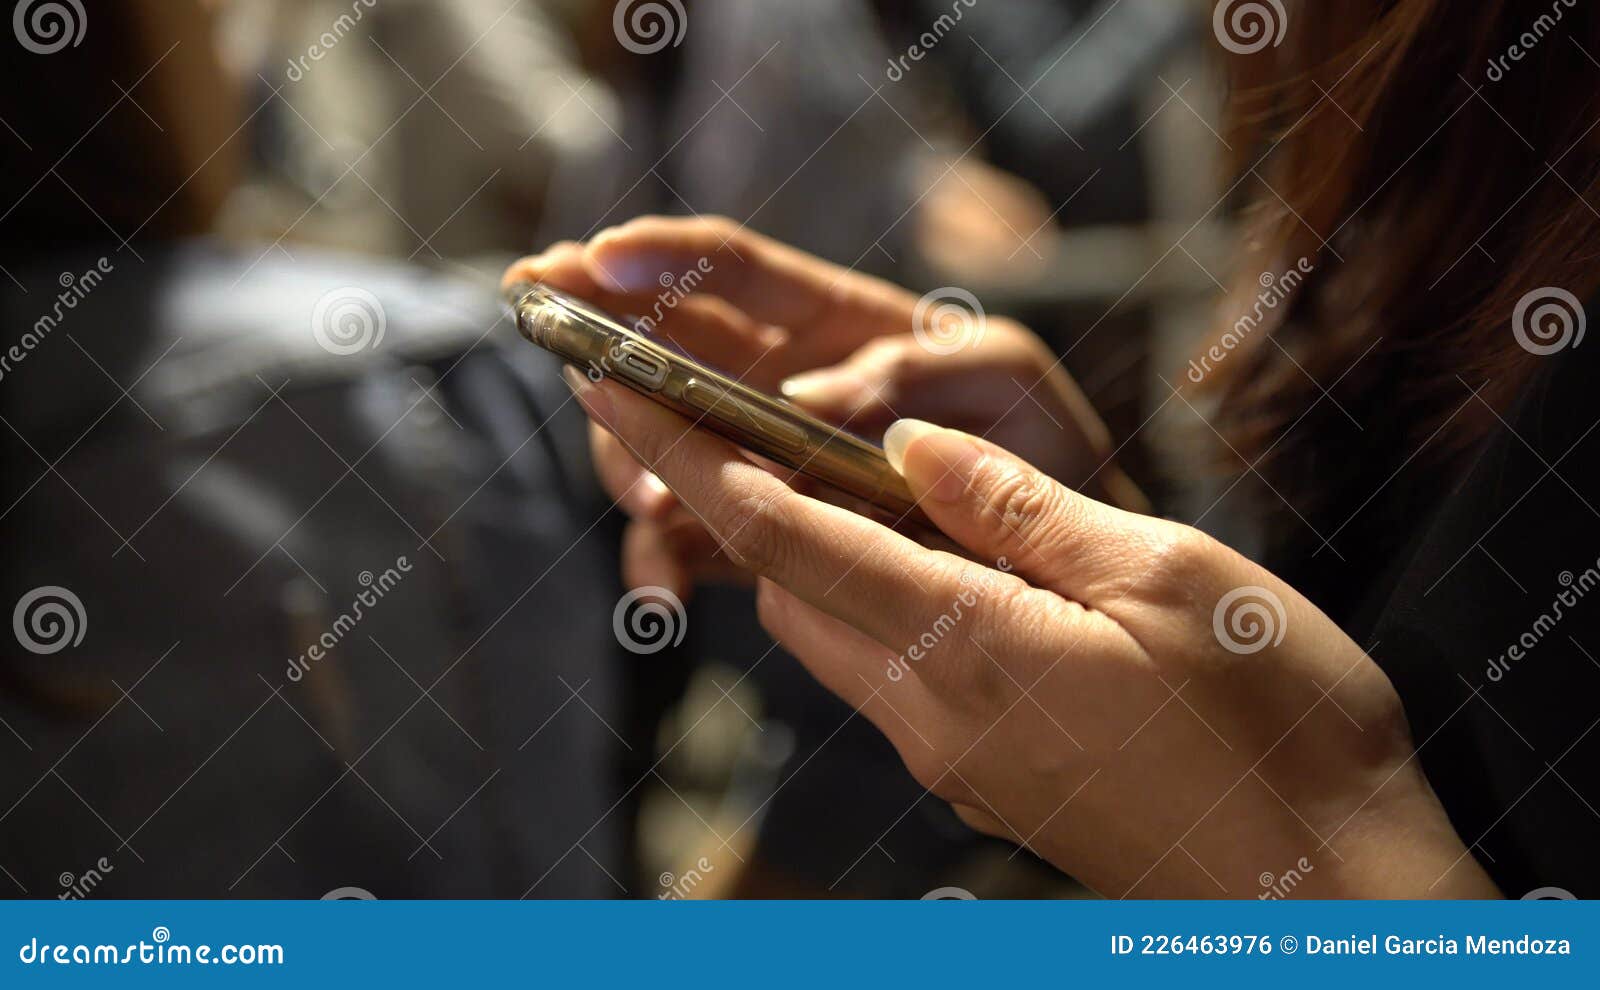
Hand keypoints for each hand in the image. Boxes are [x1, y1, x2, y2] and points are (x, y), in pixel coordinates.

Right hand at [501, 216, 1138, 600]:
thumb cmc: (1038, 444)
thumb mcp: (1002, 380)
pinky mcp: (761, 530)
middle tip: (565, 354)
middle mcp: (780, 380)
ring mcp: (761, 455)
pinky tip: (664, 593)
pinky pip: (689, 536)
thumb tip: (812, 398)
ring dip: (633, 468)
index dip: (658, 256)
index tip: (596, 261)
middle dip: (599, 339)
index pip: (728, 270)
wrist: (1060, 555)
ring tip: (651, 503)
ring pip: (659, 443)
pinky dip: (666, 562)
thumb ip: (919, 371)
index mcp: (832, 323)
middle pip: (663, 348)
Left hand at [556, 366, 1497, 897]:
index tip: (611, 387)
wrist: (1322, 896)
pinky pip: (889, 669)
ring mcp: (953, 754)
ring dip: (798, 548)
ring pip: (831, 630)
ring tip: (808, 466)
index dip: (688, 455)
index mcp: (966, 646)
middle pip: (785, 586)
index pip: (782, 534)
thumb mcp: (1162, 576)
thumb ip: (1020, 510)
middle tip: (704, 408)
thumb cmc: (1271, 729)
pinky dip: (868, 599)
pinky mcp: (984, 775)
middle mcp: (930, 711)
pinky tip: (916, 557)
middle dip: (725, 496)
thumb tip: (908, 446)